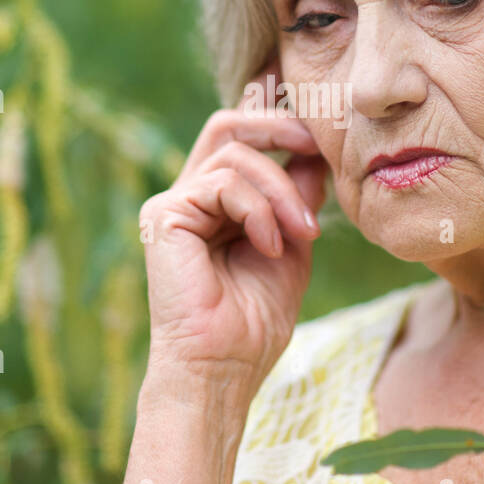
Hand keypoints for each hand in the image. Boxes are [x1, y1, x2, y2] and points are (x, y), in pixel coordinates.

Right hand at [138, 60, 328, 403]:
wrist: (224, 367)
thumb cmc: (255, 319)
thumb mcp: (291, 244)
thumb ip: (298, 197)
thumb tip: (316, 152)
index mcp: (216, 202)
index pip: (241, 138)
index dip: (275, 117)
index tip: (317, 116)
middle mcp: (190, 196)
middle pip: (229, 126)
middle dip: (279, 126)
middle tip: (317, 143)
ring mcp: (173, 203)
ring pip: (236, 154)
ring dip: (281, 190)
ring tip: (301, 232)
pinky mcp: (165, 215)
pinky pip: (222, 183)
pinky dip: (258, 210)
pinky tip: (271, 246)